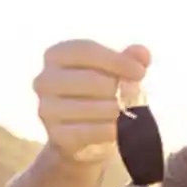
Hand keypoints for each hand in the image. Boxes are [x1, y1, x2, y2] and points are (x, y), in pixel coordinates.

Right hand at [34, 39, 150, 163]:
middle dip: (119, 88)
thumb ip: (128, 59)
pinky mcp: (56, 135)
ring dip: (116, 111)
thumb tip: (142, 53)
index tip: (140, 72)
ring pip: (91, 107)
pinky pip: (89, 131)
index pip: (86, 50)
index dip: (116, 60)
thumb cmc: (98, 94)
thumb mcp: (114, 71)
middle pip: (90, 79)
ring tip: (127, 113)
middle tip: (135, 96)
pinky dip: (109, 130)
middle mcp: (44, 80)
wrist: (82, 137)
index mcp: (56, 55)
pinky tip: (119, 129)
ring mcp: (47, 109)